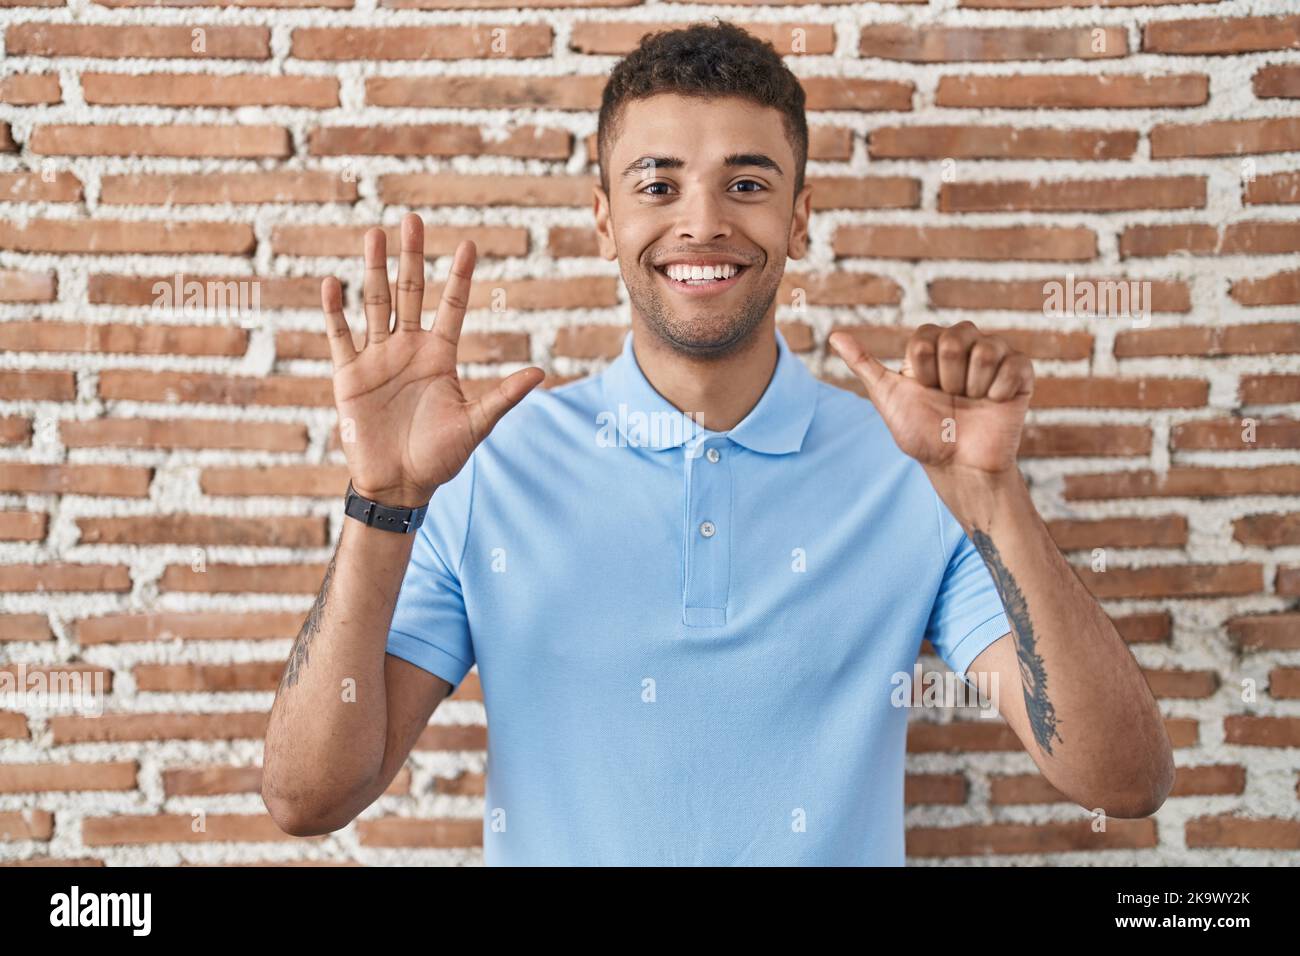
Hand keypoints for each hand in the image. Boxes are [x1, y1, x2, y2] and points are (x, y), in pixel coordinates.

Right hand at [321, 213, 543, 507]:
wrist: (399, 485)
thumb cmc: (440, 458)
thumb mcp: (476, 425)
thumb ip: (503, 397)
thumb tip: (540, 373)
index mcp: (440, 356)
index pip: (451, 306)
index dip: (458, 277)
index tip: (467, 245)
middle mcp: (408, 349)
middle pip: (409, 292)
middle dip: (411, 258)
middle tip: (413, 219)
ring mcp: (377, 358)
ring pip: (375, 304)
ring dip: (373, 270)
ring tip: (374, 234)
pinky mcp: (349, 374)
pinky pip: (341, 336)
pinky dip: (335, 311)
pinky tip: (333, 283)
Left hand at [829, 321, 1032, 476]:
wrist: (958, 465)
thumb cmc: (922, 433)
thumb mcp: (888, 397)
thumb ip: (864, 364)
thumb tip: (834, 335)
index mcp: (932, 347)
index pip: (925, 336)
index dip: (922, 370)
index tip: (924, 390)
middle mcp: (964, 345)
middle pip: (955, 338)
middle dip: (946, 378)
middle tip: (950, 399)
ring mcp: (994, 357)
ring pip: (985, 349)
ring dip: (972, 386)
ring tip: (971, 402)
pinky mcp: (1020, 373)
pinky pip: (1016, 362)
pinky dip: (1000, 388)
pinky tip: (993, 403)